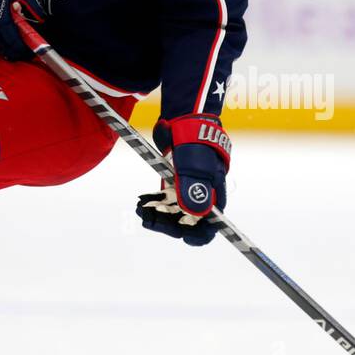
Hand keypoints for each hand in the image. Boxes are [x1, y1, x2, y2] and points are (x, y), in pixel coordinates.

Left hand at [136, 114, 229, 245]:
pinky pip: (165, 198)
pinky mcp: (175, 180)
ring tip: (140, 211)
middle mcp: (203, 194)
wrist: (184, 117)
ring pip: (174, 211)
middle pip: (188, 221)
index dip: (199, 235)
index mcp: (214, 193)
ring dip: (158, 215)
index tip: (183, 237)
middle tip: (148, 220)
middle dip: (168, 224)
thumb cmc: (194, 140)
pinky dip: (154, 202)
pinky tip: (141, 202)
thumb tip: (197, 215)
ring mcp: (188, 187)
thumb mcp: (195, 164)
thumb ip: (195, 189)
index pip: (213, 225)